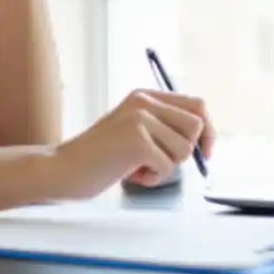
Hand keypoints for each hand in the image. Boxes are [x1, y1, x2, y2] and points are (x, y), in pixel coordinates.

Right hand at [47, 90, 215, 200]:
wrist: (64, 169)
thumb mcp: (135, 131)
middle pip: (196, 125)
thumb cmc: (101, 157)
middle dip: (187, 151)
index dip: (208, 131)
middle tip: (162, 164)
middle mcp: (144, 101)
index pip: (197, 104)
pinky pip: (168, 167)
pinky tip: (132, 175)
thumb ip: (163, 127)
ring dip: (166, 167)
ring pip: (184, 149)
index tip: (205, 153)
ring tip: (139, 168)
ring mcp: (140, 118)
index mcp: (145, 95)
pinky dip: (154, 178)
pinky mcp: (136, 140)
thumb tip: (205, 138)